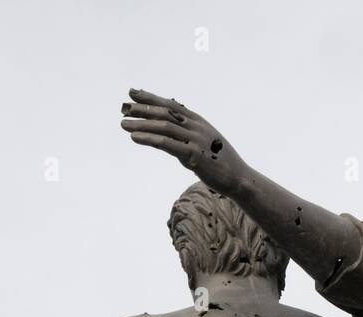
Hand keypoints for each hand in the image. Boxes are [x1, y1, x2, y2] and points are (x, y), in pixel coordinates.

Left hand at [120, 89, 245, 193]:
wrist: (238, 178)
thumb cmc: (220, 162)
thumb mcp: (204, 143)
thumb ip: (186, 137)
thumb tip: (168, 138)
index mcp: (199, 121)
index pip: (171, 104)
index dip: (151, 97)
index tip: (133, 93)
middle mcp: (196, 127)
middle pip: (165, 113)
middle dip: (142, 109)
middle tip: (124, 109)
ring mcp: (196, 140)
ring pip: (163, 127)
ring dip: (141, 125)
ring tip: (124, 124)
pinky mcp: (193, 155)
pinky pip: (166, 144)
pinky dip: (149, 139)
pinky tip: (136, 138)